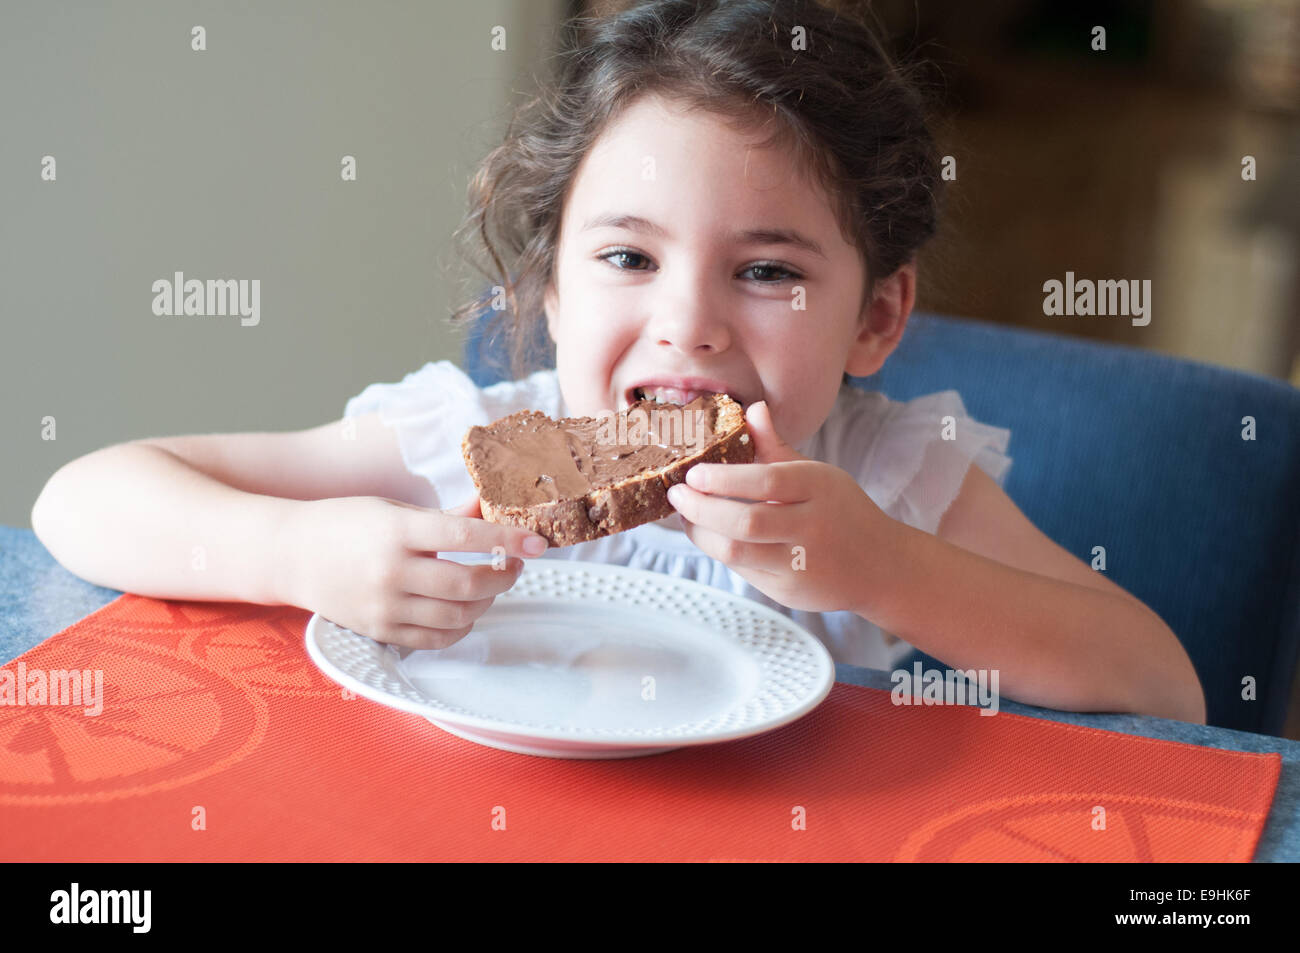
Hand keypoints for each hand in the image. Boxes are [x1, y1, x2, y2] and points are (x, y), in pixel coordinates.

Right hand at [279, 492, 547, 648]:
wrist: (289, 555)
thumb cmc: (345, 523)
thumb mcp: (393, 507)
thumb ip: (445, 516)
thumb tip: (492, 509)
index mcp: (396, 530)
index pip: (463, 537)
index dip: (507, 541)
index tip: (537, 543)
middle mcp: (390, 571)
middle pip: (467, 584)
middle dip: (504, 577)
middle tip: (515, 565)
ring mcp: (384, 606)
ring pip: (457, 616)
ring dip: (487, 602)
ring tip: (490, 584)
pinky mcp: (380, 631)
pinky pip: (436, 638)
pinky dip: (461, 626)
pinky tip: (464, 609)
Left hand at [665, 400, 887, 613]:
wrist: (879, 567)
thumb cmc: (841, 511)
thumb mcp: (818, 475)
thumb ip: (777, 448)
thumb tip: (751, 409)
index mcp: (820, 489)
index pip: (767, 481)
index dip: (724, 478)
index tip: (693, 473)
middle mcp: (812, 527)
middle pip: (746, 521)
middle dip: (701, 508)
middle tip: (676, 494)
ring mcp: (801, 565)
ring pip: (737, 553)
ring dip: (701, 534)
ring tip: (685, 516)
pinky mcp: (788, 592)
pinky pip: (743, 571)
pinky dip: (719, 551)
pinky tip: (708, 535)